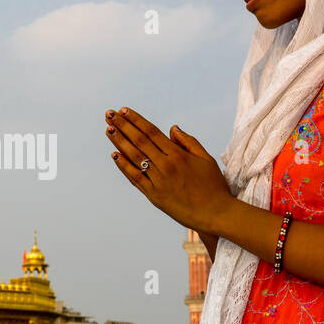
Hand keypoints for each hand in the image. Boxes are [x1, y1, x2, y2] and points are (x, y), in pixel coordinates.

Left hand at [105, 107, 234, 234]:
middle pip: (139, 141)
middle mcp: (165, 165)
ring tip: (108, 129)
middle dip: (123, 126)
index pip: (152, 132)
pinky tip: (115, 155)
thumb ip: (188, 142)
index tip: (124, 110)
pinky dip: (123, 166)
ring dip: (119, 142)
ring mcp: (158, 181)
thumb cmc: (213, 186)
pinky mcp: (153, 196)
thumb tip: (172, 128)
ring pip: (134, 157)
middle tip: (109, 114)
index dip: (136, 120)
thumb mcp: (205, 159)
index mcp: (178, 154)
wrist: (215, 213)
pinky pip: (135, 178)